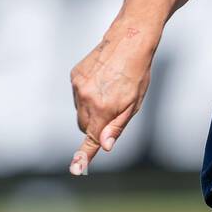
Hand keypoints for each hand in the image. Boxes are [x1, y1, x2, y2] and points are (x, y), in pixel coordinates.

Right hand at [69, 23, 154, 174]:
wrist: (129, 41)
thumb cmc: (137, 75)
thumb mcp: (133, 104)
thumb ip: (117, 127)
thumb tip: (105, 146)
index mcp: (104, 109)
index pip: (91, 139)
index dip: (84, 156)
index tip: (75, 170)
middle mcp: (86, 99)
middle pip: (83, 127)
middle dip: (94, 126)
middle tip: (112, 112)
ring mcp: (78, 86)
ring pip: (79, 112)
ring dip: (91, 110)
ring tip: (109, 92)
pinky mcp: (74, 76)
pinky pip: (77, 96)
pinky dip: (86, 96)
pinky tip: (101, 82)